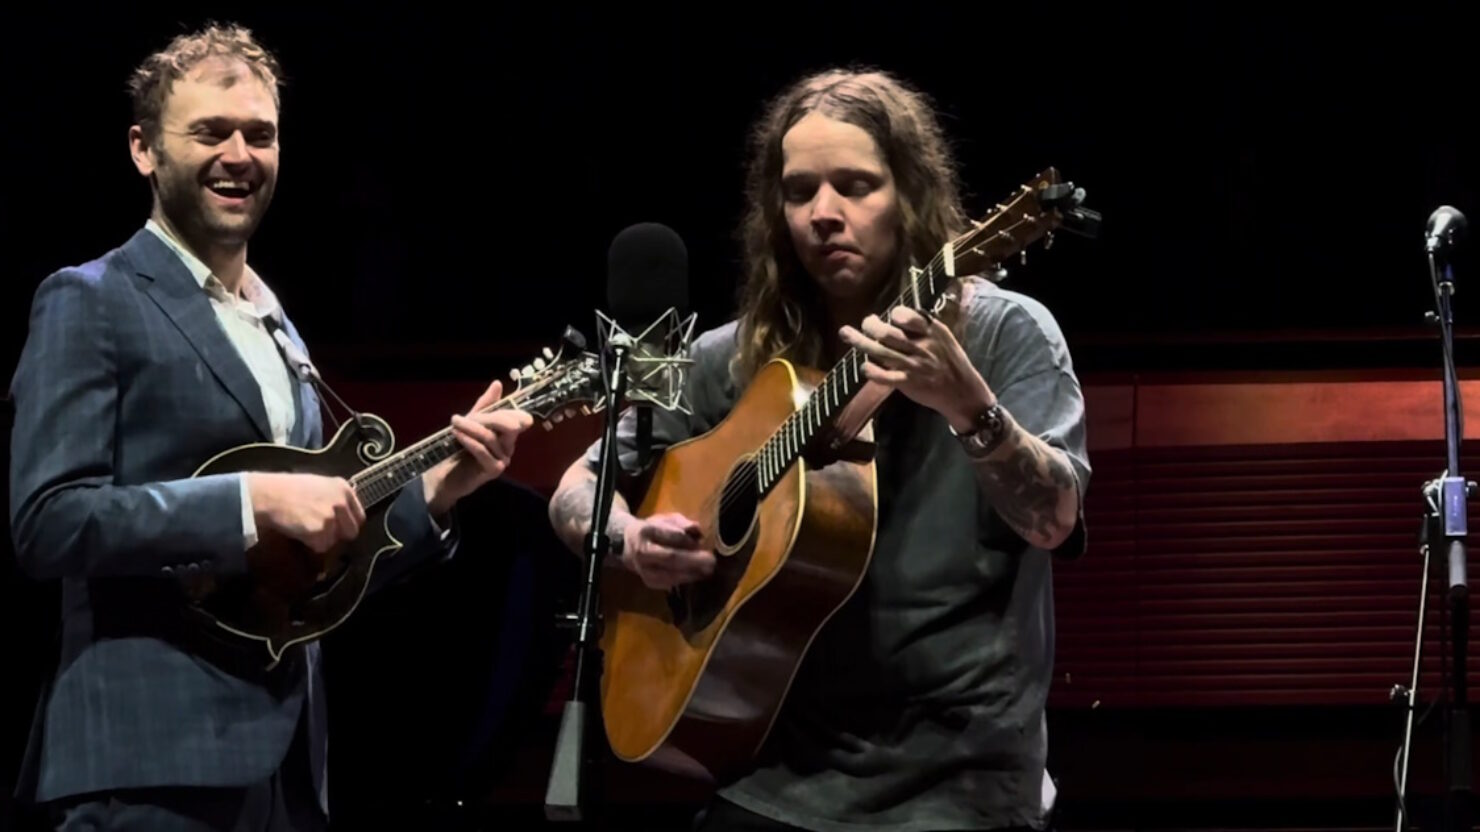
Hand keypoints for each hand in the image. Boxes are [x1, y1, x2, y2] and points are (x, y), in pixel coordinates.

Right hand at [247, 472, 364, 554]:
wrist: (269, 494)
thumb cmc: (288, 489)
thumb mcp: (318, 484)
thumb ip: (334, 498)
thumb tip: (342, 516)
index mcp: (343, 488)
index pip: (359, 516)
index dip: (347, 524)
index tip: (339, 528)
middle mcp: (342, 502)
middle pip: (351, 531)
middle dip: (337, 535)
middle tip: (321, 532)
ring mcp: (332, 517)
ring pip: (334, 540)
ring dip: (320, 539)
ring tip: (304, 526)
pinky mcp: (320, 531)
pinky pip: (320, 546)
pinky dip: (309, 543)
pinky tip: (298, 530)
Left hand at [423, 379, 534, 514]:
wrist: (443, 477)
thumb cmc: (458, 449)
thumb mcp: (470, 423)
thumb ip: (485, 405)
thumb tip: (497, 383)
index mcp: (507, 434)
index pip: (519, 418)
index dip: (508, 410)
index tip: (484, 409)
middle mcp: (509, 446)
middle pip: (509, 425)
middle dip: (486, 417)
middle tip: (460, 417)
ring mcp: (503, 459)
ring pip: (490, 437)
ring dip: (470, 427)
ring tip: (454, 423)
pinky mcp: (494, 470)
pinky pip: (483, 451)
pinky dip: (469, 441)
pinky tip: (457, 435)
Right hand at [618, 512, 714, 590]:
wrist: (629, 547)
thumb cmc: (653, 530)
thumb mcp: (665, 519)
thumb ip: (681, 522)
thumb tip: (696, 528)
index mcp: (645, 531)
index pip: (668, 535)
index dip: (685, 539)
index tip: (700, 538)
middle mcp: (642, 552)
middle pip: (670, 557)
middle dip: (693, 560)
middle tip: (711, 560)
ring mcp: (644, 570)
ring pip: (671, 574)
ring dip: (692, 572)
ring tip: (708, 569)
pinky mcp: (650, 582)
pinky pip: (671, 582)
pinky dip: (687, 579)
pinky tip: (699, 575)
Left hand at [839, 306, 994, 429]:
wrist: (962, 391)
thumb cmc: (950, 361)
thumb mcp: (943, 337)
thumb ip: (923, 326)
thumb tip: (897, 314)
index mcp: (931, 332)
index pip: (906, 316)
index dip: (895, 314)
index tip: (890, 317)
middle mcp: (920, 347)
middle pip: (887, 333)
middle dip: (870, 325)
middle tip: (865, 323)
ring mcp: (913, 366)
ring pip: (881, 352)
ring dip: (859, 342)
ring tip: (845, 332)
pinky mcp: (907, 383)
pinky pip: (885, 377)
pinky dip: (872, 371)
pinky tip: (864, 367)